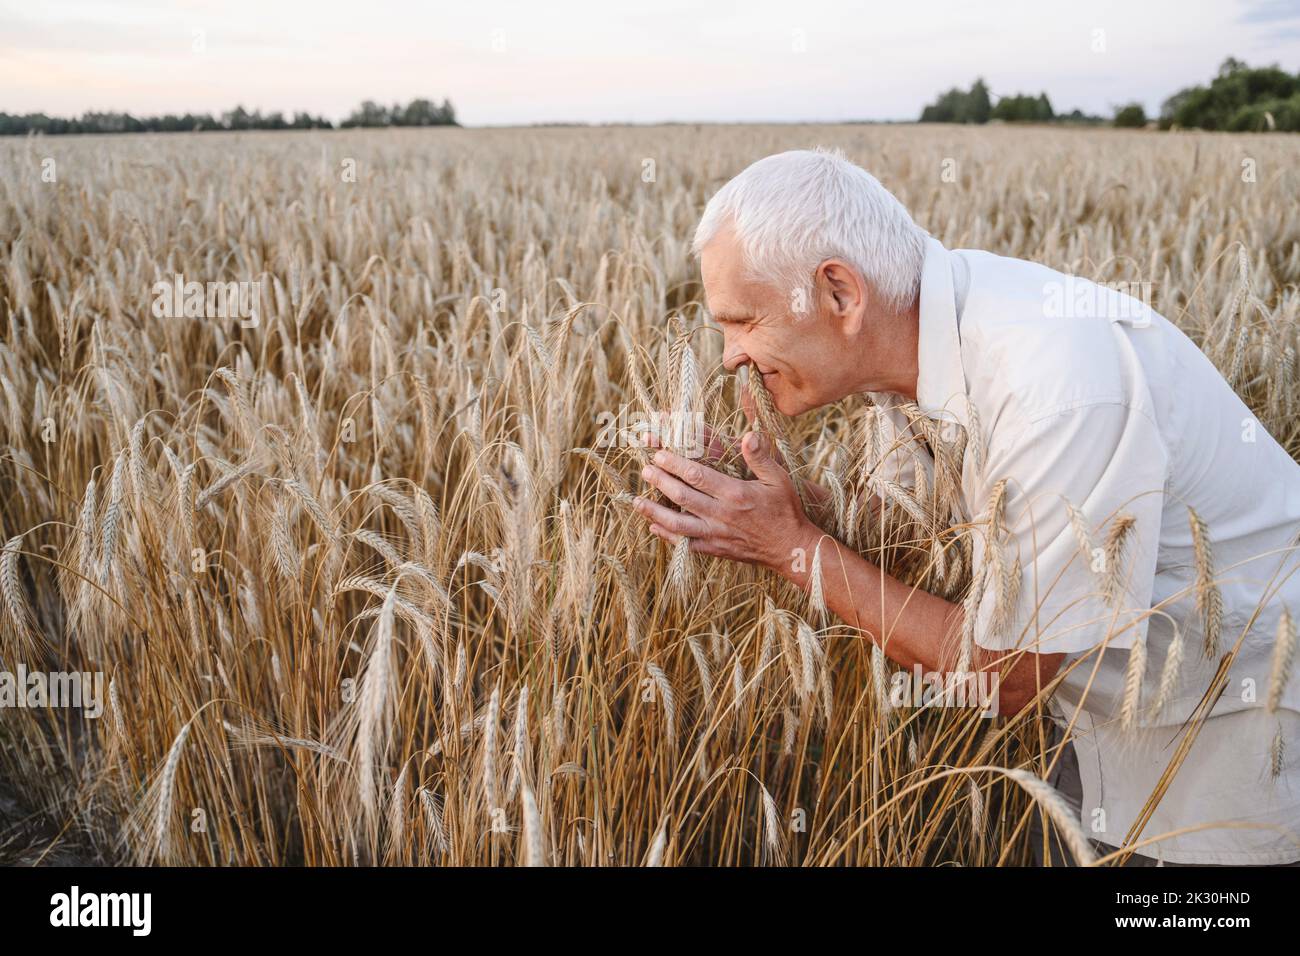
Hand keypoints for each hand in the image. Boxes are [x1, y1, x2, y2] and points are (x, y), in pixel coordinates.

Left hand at [633, 430, 814, 572]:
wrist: (791, 549)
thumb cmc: (786, 510)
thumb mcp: (778, 478)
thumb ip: (760, 457)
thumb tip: (749, 435)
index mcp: (735, 494)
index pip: (697, 475)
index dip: (674, 464)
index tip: (659, 454)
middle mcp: (721, 515)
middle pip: (682, 497)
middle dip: (660, 482)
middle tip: (644, 470)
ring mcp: (716, 534)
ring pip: (677, 524)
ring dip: (654, 512)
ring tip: (636, 501)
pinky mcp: (715, 549)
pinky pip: (686, 544)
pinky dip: (667, 536)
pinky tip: (654, 527)